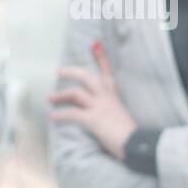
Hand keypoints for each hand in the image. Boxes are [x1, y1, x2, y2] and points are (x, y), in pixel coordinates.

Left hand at [47, 40, 137, 159]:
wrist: (137, 144)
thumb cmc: (131, 135)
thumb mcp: (120, 117)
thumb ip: (110, 112)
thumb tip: (100, 116)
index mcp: (114, 96)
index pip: (107, 71)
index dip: (100, 57)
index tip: (94, 43)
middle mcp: (106, 97)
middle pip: (86, 76)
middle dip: (71, 72)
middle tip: (59, 72)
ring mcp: (99, 107)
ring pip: (75, 92)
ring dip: (60, 95)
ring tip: (50, 99)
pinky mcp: (93, 119)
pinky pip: (72, 113)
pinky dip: (59, 115)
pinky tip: (52, 117)